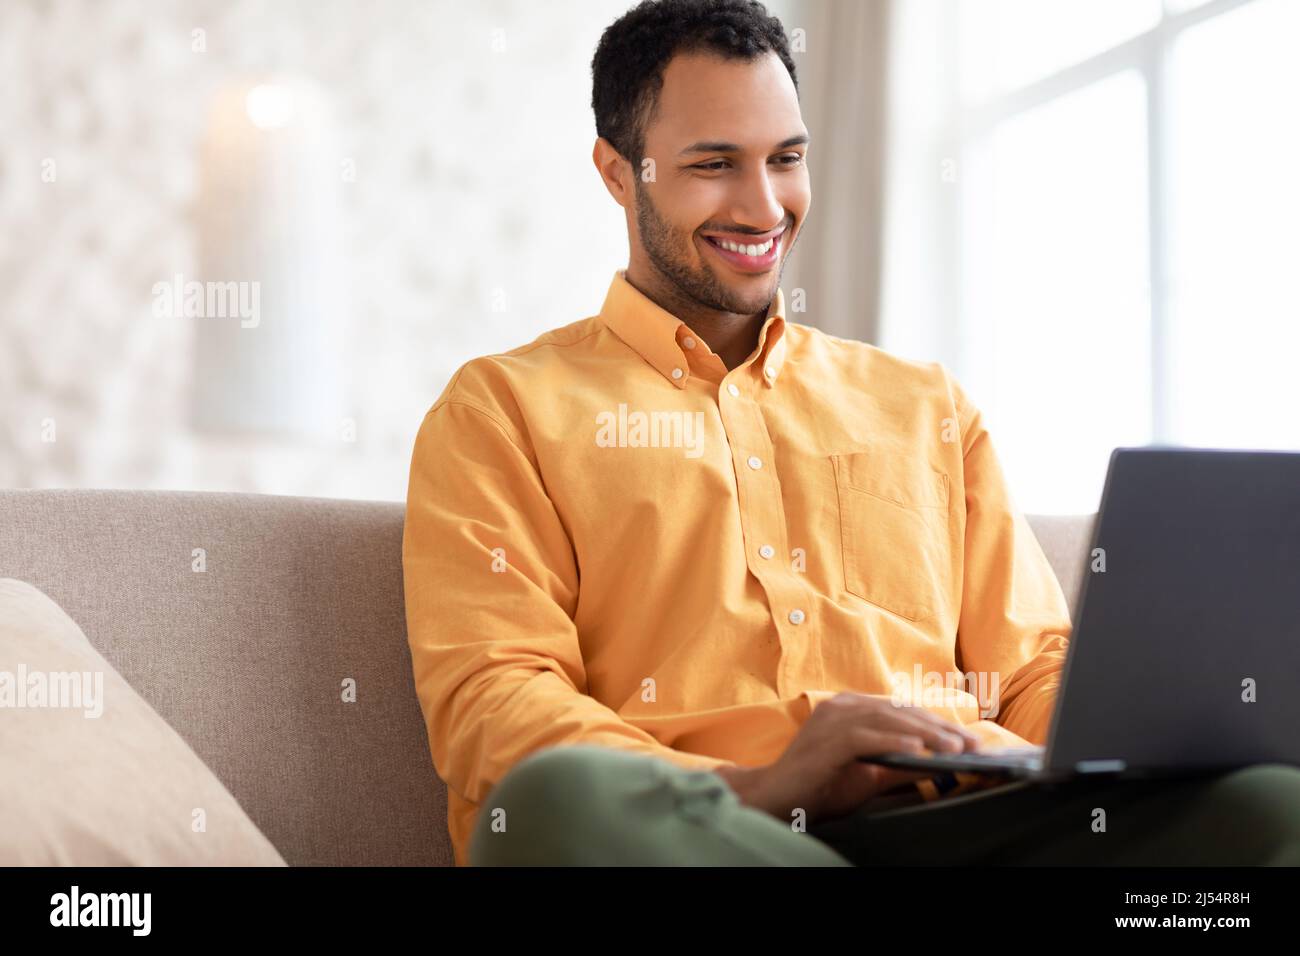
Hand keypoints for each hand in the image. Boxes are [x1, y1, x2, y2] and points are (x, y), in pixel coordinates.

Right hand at [716, 692, 979, 824]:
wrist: (776, 797)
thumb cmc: (821, 785)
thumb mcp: (868, 774)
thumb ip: (898, 764)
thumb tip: (938, 763)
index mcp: (850, 708)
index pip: (902, 711)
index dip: (936, 723)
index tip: (967, 739)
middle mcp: (841, 706)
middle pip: (900, 711)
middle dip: (938, 727)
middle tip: (970, 743)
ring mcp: (832, 718)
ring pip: (887, 719)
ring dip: (924, 733)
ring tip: (953, 747)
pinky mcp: (826, 738)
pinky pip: (866, 736)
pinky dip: (893, 741)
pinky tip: (917, 750)